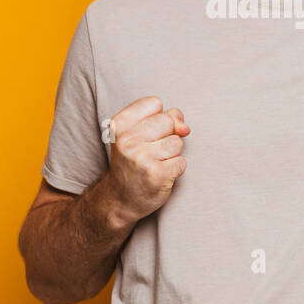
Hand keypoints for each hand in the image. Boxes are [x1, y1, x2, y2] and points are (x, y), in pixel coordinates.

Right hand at [105, 96, 189, 223]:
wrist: (119, 199)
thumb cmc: (132, 162)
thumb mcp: (137, 135)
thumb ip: (164, 120)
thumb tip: (185, 127)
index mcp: (119, 125)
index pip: (154, 103)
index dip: (159, 116)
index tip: (149, 132)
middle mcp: (128, 140)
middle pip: (169, 121)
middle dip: (168, 135)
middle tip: (152, 151)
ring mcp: (142, 158)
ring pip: (177, 142)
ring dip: (172, 154)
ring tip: (156, 163)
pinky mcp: (157, 175)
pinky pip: (182, 162)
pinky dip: (176, 169)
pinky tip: (161, 174)